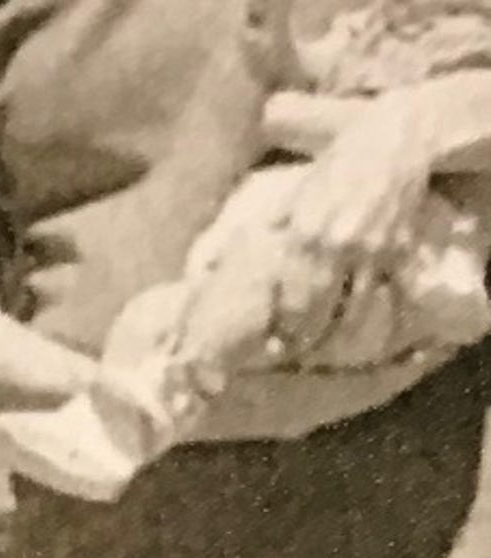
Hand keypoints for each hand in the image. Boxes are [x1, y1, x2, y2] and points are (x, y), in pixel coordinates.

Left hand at [263, 95, 438, 352]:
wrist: (391, 145)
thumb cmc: (334, 168)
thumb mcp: (293, 195)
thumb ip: (268, 227)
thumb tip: (219, 254)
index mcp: (304, 234)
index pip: (287, 293)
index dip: (278, 322)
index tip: (267, 339)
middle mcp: (336, 247)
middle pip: (315, 309)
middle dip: (299, 336)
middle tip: (287, 350)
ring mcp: (372, 251)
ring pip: (350, 309)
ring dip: (332, 333)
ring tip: (317, 346)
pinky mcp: (398, 250)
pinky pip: (380, 293)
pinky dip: (364, 312)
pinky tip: (350, 323)